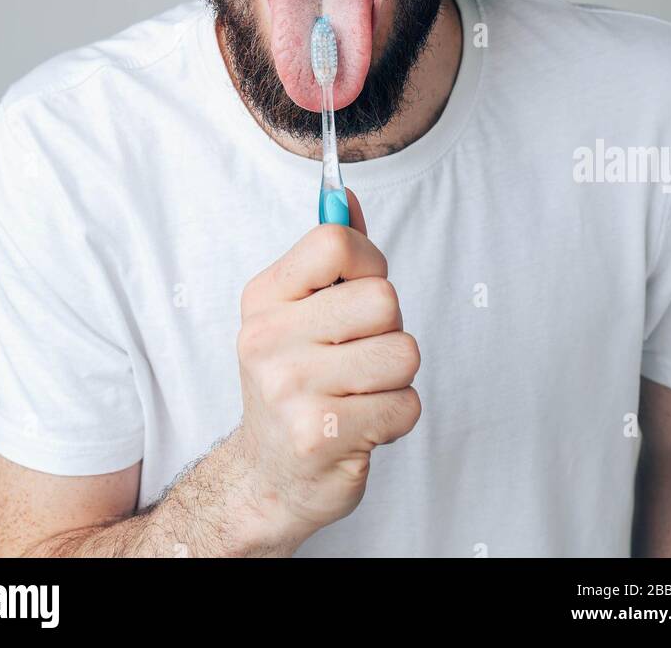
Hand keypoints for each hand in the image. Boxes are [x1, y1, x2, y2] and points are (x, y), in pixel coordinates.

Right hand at [235, 190, 421, 542]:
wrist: (268, 476)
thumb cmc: (296, 380)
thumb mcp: (298, 311)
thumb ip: (329, 255)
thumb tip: (343, 195)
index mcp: (264, 298)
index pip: (335, 242)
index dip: (369, 262)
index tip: (359, 287)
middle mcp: (268, 339)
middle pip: (384, 298)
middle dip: (388, 326)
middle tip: (358, 352)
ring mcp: (291, 390)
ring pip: (403, 353)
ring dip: (395, 376)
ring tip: (360, 390)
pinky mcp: (321, 436)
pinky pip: (406, 405)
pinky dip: (396, 416)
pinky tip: (362, 424)